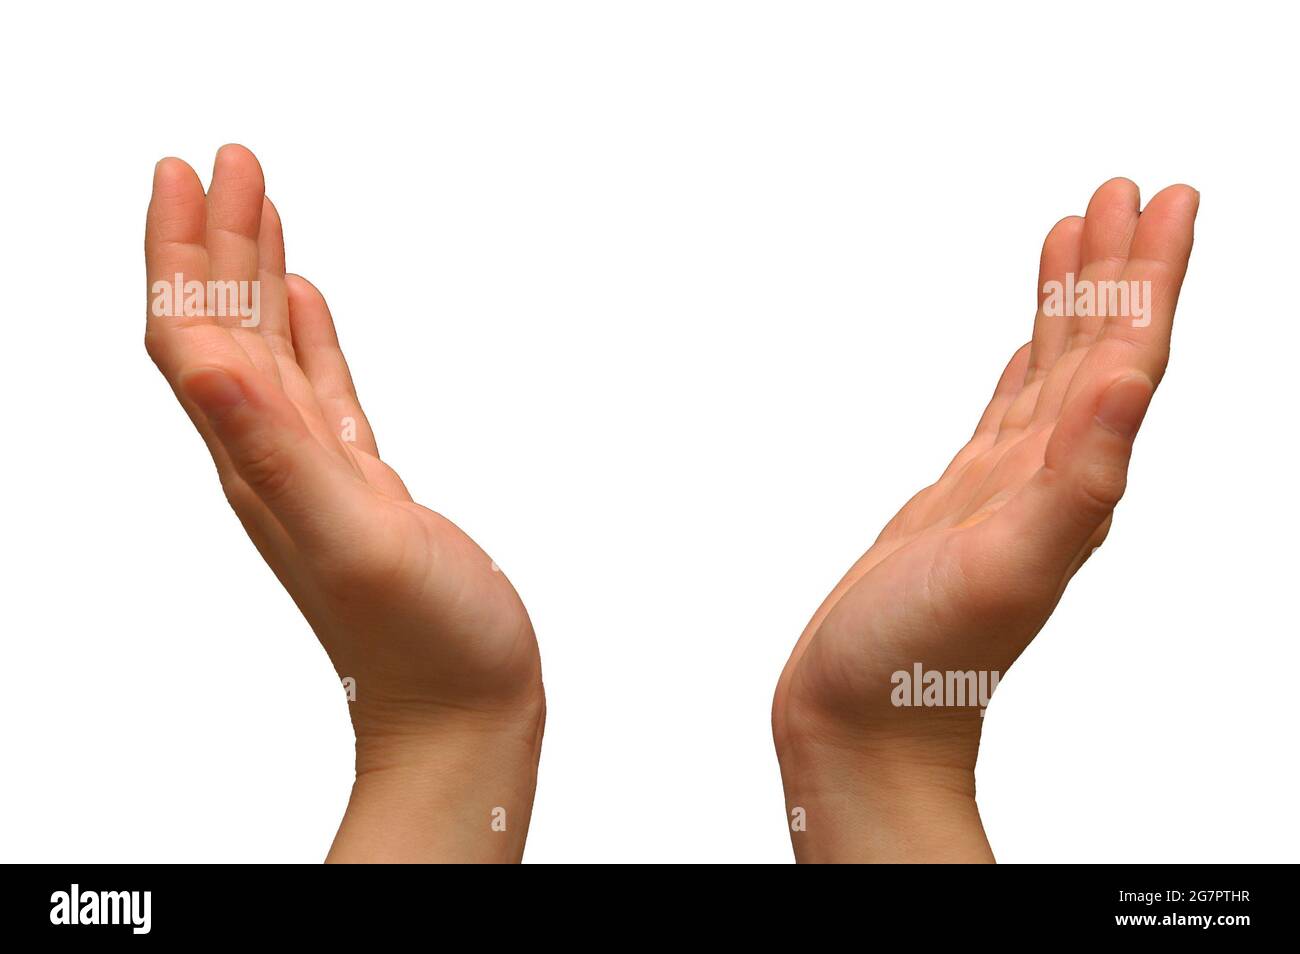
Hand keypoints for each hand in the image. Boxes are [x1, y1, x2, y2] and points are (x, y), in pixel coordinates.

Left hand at [145, 146, 543, 861]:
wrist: (463, 708)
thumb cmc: (423, 642)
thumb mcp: (350, 537)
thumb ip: (274, 449)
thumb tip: (198, 359)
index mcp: (257, 461)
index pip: (192, 336)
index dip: (182, 251)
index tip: (191, 171)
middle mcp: (271, 460)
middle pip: (222, 329)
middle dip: (216, 240)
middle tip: (227, 158)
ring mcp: (318, 472)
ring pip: (268, 352)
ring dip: (253, 275)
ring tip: (256, 205)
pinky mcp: (363, 485)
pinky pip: (320, 390)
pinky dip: (305, 336)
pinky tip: (304, 303)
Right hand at [772, 179, 1198, 861]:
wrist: (861, 720)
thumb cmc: (921, 663)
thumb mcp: (1006, 568)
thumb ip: (1077, 480)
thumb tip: (1131, 382)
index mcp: (1073, 483)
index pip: (1127, 359)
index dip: (1151, 279)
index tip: (1164, 203)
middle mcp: (1051, 478)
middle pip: (1097, 350)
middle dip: (1117, 268)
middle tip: (1125, 189)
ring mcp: (1004, 487)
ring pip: (1051, 372)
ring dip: (1070, 302)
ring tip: (1077, 233)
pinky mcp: (960, 500)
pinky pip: (1005, 412)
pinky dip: (1023, 364)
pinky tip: (1027, 343)